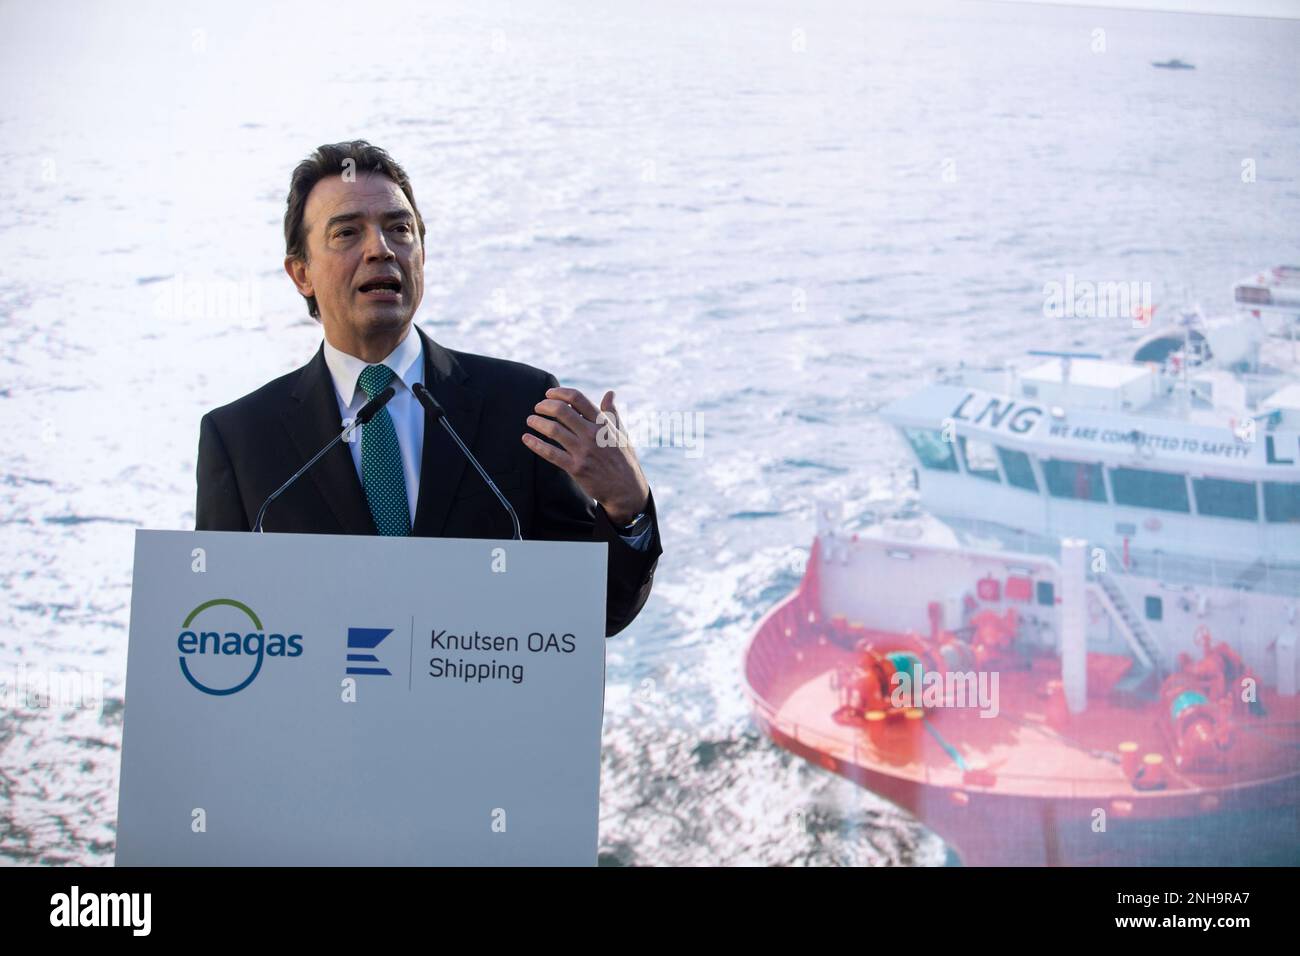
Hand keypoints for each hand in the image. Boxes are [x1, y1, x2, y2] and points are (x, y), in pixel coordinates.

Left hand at [522, 386, 649, 524]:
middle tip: (538, 407)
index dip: (559, 393)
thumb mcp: (622, 433)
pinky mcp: (576, 468)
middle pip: (562, 411)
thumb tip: (610, 393)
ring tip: (531, 420)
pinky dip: (536, 444)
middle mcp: (592, 435)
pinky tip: (527, 438)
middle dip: (545, 405)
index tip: (549, 393)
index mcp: (603, 423)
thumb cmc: (624, 459)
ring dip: (537, 422)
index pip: (578, 399)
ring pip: (554, 430)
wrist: (626, 489)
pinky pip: (551, 454)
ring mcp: (583, 452)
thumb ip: (612, 413)